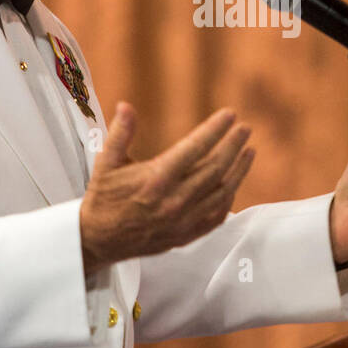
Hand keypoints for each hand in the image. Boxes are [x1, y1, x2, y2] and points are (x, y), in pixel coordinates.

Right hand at [79, 103, 254, 272]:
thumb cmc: (103, 199)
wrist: (98, 241)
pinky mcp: (185, 235)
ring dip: (239, 171)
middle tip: (245, 129)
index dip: (215, 129)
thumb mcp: (105, 163)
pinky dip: (228, 199)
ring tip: (249, 152)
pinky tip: (233, 184)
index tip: (230, 115)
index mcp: (155, 179)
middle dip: (233, 146)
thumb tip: (126, 106)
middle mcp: (173, 200)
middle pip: (214, 169)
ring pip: (221, 193)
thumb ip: (120, 133)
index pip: (194, 148)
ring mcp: (182, 220)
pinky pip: (216, 217)